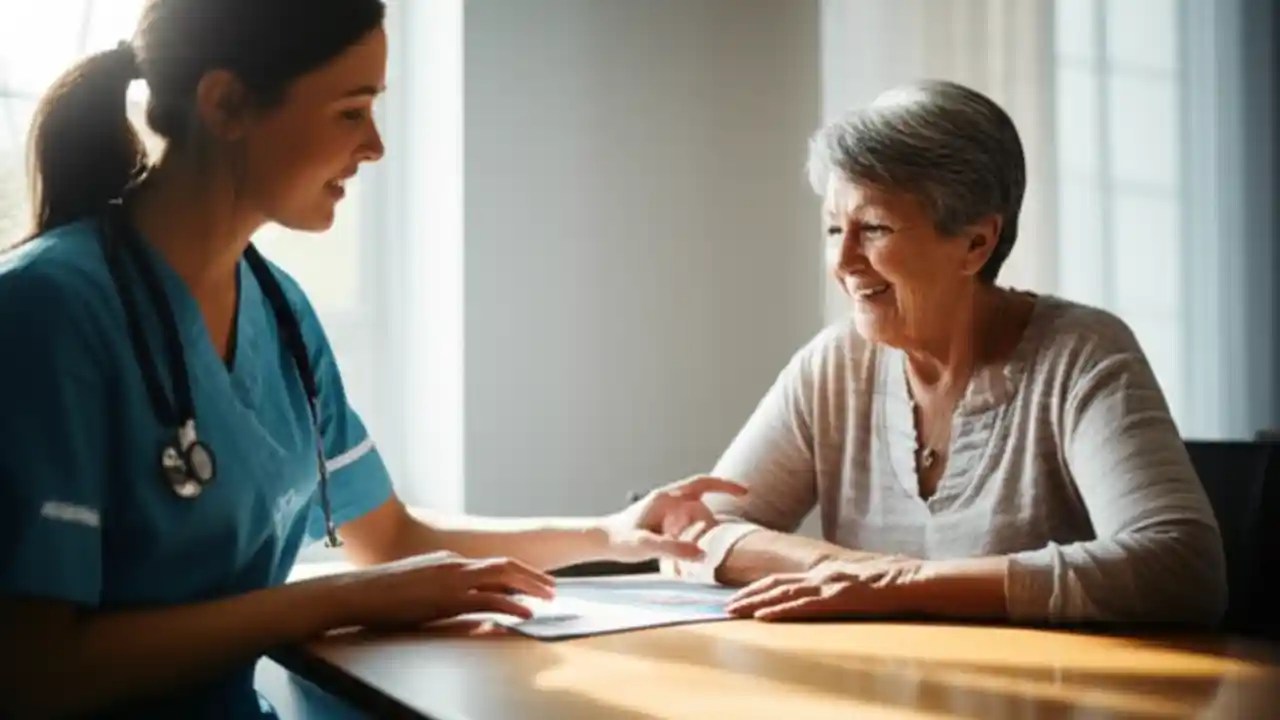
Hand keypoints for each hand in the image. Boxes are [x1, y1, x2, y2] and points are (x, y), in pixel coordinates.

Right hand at [322, 551, 556, 629]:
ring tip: (547, 598)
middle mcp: (456, 564)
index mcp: (450, 559)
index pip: (492, 564)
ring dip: (530, 587)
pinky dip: (511, 605)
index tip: (534, 581)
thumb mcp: (420, 581)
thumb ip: (443, 585)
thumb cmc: (383, 592)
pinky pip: (489, 600)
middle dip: (533, 576)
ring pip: (503, 577)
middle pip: (505, 565)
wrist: (360, 592)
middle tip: (553, 587)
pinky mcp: (448, 598)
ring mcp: (453, 580)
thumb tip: (461, 598)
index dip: (517, 572)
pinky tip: (525, 613)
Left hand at [599, 474, 747, 562]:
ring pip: (696, 523)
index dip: (725, 485)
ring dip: (695, 541)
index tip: (746, 492)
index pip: (703, 484)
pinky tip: (677, 564)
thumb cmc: (620, 540)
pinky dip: (688, 545)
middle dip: (706, 531)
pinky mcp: (667, 523)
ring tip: (682, 564)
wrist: (602, 541)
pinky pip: (687, 531)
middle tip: (702, 552)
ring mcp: (669, 511)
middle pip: (703, 510)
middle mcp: (671, 501)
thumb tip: (702, 553)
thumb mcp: (645, 546)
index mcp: (667, 498)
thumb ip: (673, 549)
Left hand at [725, 556, 923, 620]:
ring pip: (783, 593)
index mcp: (826, 572)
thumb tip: (827, 597)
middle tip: (725, 607)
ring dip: (755, 603)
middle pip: (776, 584)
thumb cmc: (892, 583)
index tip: (738, 597)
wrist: (915, 580)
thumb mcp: (858, 583)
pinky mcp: (840, 598)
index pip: (784, 579)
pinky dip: (781, 611)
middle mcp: (822, 575)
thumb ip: (839, 589)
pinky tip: (764, 617)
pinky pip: (804, 606)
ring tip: (733, 611)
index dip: (758, 588)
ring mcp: (830, 585)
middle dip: (748, 595)